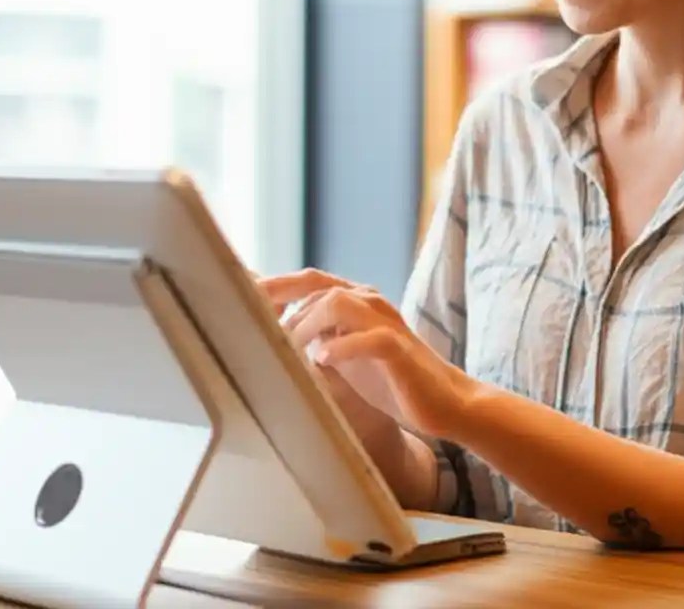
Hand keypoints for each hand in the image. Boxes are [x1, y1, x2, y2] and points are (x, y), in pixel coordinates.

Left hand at [258, 269, 476, 439]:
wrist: (446, 402)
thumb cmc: (391, 382)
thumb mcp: (344, 358)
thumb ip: (314, 344)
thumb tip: (268, 343)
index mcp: (356, 301)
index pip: (308, 280)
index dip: (272, 285)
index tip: (237, 298)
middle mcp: (369, 302)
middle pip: (316, 284)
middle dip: (279, 302)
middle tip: (251, 325)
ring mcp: (386, 322)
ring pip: (338, 302)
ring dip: (306, 325)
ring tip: (289, 351)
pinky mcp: (400, 349)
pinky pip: (369, 338)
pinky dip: (342, 347)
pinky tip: (323, 361)